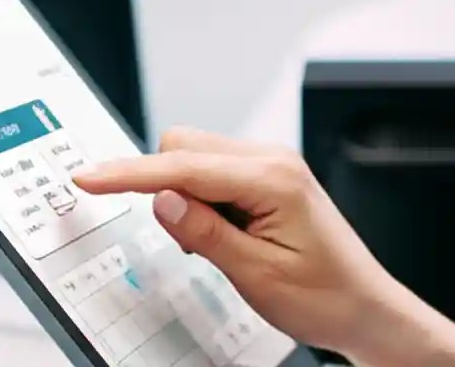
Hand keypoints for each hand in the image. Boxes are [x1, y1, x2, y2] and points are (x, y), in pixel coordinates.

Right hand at [73, 127, 454, 366]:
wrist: (365, 309)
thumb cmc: (324, 296)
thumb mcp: (255, 274)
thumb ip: (203, 232)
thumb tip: (160, 199)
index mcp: (272, 178)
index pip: (182, 165)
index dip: (129, 173)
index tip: (89, 177)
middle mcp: (271, 160)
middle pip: (183, 147)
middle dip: (164, 188)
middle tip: (189, 243)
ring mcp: (271, 166)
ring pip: (194, 158)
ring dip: (185, 198)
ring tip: (218, 247)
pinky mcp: (267, 178)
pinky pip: (213, 173)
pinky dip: (202, 202)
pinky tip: (226, 237)